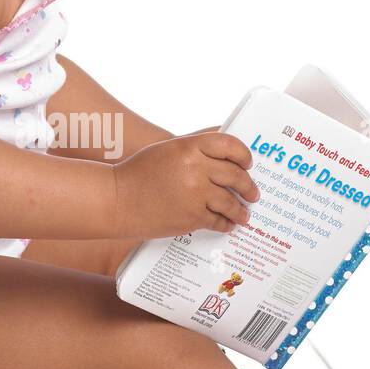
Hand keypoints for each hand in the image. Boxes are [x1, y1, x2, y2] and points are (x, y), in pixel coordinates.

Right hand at [111, 132, 259, 240]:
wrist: (116, 200)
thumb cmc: (139, 173)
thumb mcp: (167, 151)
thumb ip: (194, 149)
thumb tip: (224, 156)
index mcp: (189, 147)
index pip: (229, 144)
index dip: (243, 155)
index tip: (247, 164)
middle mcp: (195, 168)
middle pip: (235, 176)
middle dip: (248, 187)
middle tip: (253, 194)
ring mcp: (195, 194)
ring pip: (230, 202)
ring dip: (240, 210)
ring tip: (244, 215)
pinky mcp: (191, 217)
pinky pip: (217, 220)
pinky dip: (225, 223)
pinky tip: (226, 224)